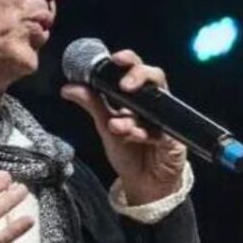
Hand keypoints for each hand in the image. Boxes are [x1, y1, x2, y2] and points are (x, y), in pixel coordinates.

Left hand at [60, 49, 187, 204]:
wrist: (143, 183)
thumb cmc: (129, 152)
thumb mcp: (105, 126)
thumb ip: (91, 104)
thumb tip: (69, 87)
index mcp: (138, 96)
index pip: (136, 69)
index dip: (128, 60)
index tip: (115, 58)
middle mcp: (154, 104)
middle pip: (155, 77)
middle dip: (139, 76)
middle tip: (124, 85)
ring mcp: (165, 121)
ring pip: (156, 105)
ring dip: (133, 115)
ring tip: (115, 125)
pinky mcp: (173, 140)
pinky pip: (159, 132)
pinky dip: (143, 134)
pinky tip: (132, 136)